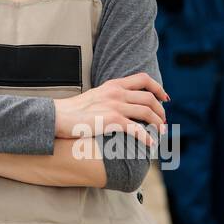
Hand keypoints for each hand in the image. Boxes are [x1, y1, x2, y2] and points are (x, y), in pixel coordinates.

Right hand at [54, 73, 169, 146]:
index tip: (164, 99)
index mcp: (113, 84)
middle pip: (149, 97)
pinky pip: (137, 129)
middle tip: (163, 122)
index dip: (158, 88)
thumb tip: (125, 105)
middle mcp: (116, 92)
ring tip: (161, 133)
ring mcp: (115, 106)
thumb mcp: (96, 95)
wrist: (58, 116)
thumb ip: (111, 96)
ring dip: (158, 124)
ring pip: (147, 112)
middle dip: (161, 111)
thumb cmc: (74, 110)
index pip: (143, 79)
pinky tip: (150, 144)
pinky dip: (147, 138)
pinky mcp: (112, 121)